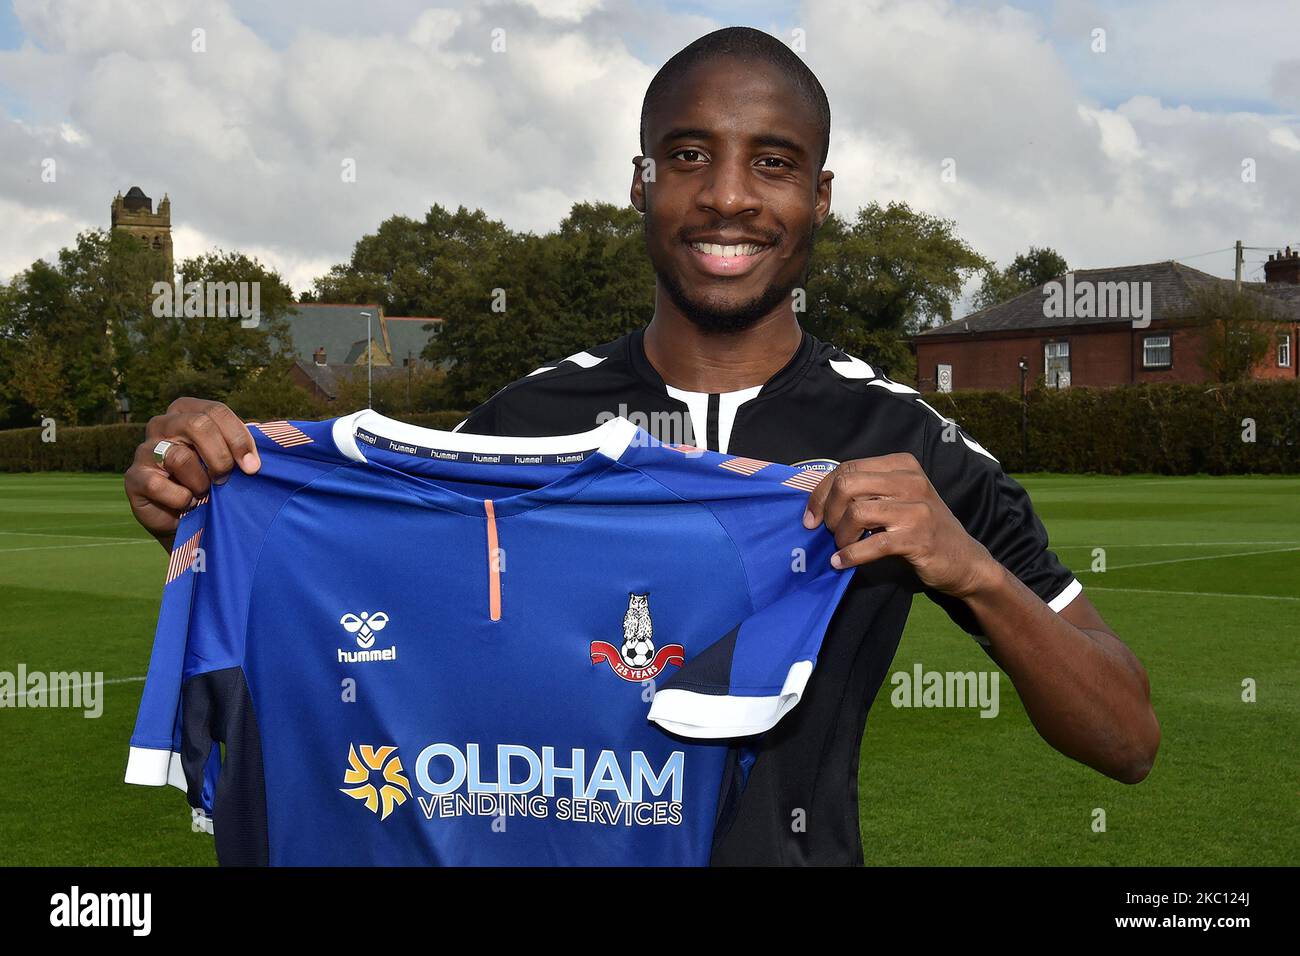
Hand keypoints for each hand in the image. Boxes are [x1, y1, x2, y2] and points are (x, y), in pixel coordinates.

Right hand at [123, 398, 260, 550]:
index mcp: (187, 411)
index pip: (216, 411)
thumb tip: (270, 433)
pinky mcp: (134, 478)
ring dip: (201, 481)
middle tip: (227, 479)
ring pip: (180, 456)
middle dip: (221, 457)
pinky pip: (159, 484)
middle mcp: (162, 424)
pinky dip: (181, 499)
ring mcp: (145, 450)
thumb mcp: (233, 459)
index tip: (254, 467)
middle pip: (198, 425)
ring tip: (204, 493)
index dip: (239, 438)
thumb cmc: (215, 482)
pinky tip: (186, 504)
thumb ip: (246, 443)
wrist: (189, 520)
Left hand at [802, 452, 998, 598]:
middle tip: (827, 531)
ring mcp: (917, 509)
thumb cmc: (921, 528)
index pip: (847, 468)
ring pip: (857, 512)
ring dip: (840, 534)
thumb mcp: (897, 499)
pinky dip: (850, 555)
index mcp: (902, 465)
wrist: (963, 560)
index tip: (811, 516)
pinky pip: (872, 544)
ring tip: (841, 546)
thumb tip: (819, 498)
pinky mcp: (918, 538)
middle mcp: (911, 481)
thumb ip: (866, 491)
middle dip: (828, 511)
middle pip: (848, 485)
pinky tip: (841, 562)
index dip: (821, 492)